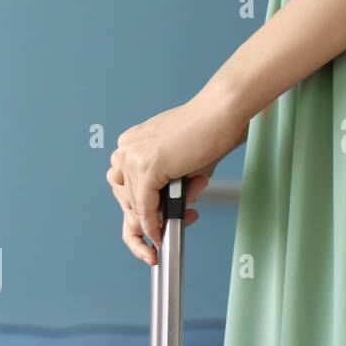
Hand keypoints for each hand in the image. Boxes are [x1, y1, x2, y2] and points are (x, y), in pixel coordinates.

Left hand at [107, 84, 247, 253]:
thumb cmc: (206, 131)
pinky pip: (145, 206)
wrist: (221, 114)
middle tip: (163, 226)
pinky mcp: (147, 168)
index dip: (138, 204)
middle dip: (145, 214)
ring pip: (135, 203)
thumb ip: (164, 182)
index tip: (151, 218)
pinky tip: (160, 231)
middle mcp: (127, 148)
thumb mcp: (176, 160)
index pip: (124, 182)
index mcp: (131, 142)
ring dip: (153, 219)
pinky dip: (152, 223)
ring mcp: (134, 157)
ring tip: (170, 226)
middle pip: (126, 195)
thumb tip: (162, 209)